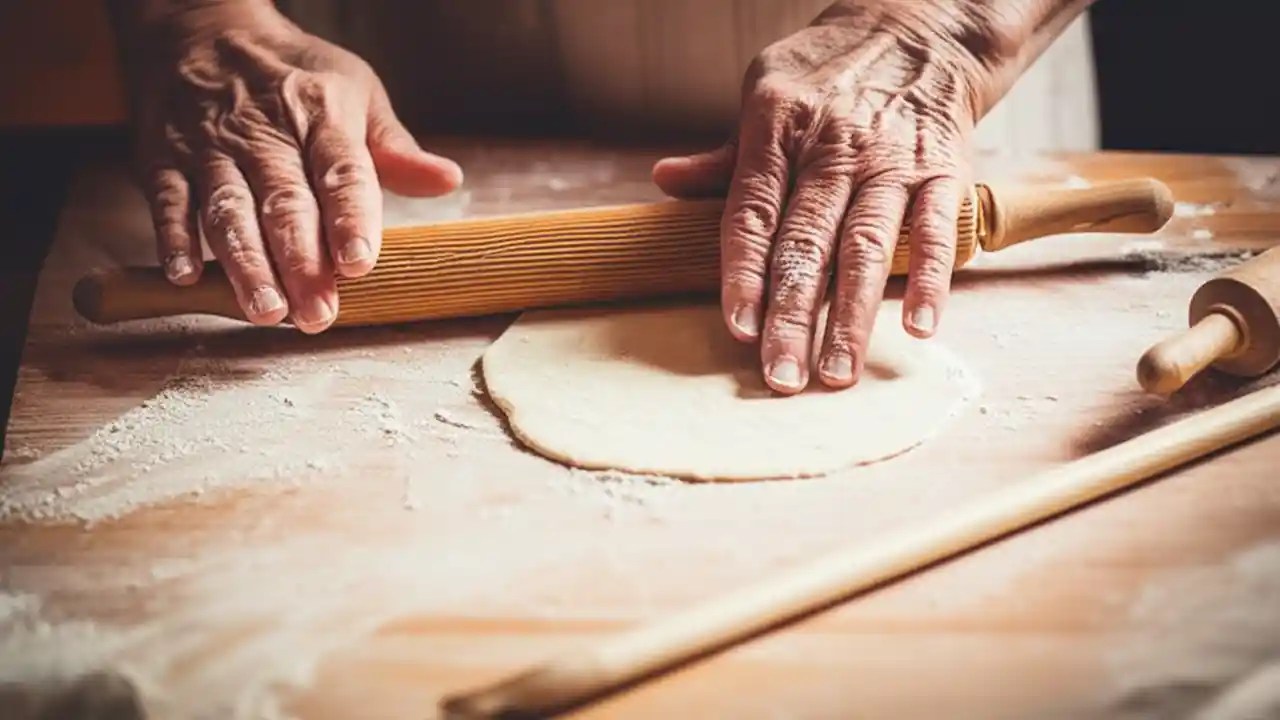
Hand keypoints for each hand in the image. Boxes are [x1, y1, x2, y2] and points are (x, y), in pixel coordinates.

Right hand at [116, 1, 461, 332]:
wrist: (202, 29)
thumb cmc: (295, 76)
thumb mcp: (356, 92)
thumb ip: (396, 149)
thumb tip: (447, 181)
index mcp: (321, 116)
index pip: (341, 172)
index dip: (350, 220)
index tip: (359, 266)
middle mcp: (265, 134)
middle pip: (285, 202)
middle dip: (301, 262)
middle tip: (317, 314)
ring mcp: (211, 147)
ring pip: (229, 210)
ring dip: (246, 263)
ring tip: (266, 310)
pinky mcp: (163, 159)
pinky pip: (168, 202)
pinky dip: (174, 240)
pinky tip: (187, 278)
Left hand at [654, 2, 1045, 393]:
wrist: (922, 28)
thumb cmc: (830, 72)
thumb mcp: (765, 94)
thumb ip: (725, 156)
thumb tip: (664, 180)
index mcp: (776, 127)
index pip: (752, 214)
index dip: (744, 275)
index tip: (739, 329)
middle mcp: (833, 147)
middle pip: (806, 243)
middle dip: (792, 315)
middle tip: (782, 376)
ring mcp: (891, 160)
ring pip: (867, 247)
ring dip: (852, 314)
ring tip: (837, 371)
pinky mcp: (944, 169)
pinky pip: (937, 230)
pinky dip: (931, 279)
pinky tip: (918, 327)